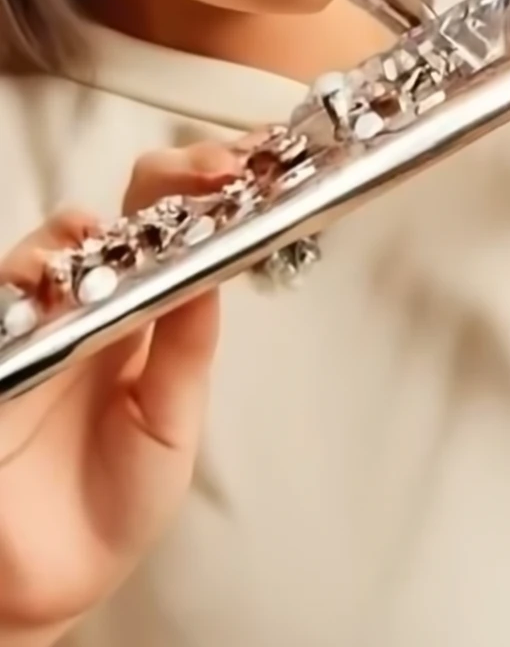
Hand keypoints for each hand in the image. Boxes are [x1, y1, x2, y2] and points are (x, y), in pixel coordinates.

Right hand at [0, 142, 241, 636]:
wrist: (58, 573)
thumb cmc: (122, 494)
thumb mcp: (173, 416)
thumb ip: (187, 346)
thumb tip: (215, 267)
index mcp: (153, 313)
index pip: (183, 229)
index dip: (215, 190)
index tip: (256, 163)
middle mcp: (101, 303)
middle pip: (130, 211)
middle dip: (174, 176)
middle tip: (215, 170)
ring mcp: (46, 321)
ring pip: (58, 242)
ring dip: (94, 225)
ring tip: (129, 231)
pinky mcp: (2, 349)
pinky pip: (5, 296)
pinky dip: (29, 274)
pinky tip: (56, 274)